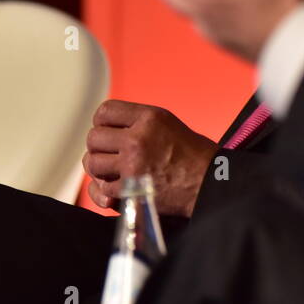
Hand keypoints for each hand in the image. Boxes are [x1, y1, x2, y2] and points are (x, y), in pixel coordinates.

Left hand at [83, 100, 219, 216]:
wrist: (210, 184)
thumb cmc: (196, 157)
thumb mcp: (169, 125)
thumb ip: (140, 123)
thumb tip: (110, 128)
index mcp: (150, 118)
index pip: (105, 111)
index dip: (101, 123)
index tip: (108, 132)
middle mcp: (138, 138)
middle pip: (94, 138)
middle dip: (98, 148)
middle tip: (110, 155)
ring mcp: (132, 164)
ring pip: (93, 163)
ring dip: (100, 170)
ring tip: (113, 172)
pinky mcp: (130, 189)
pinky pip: (102, 188)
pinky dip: (108, 191)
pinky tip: (120, 189)